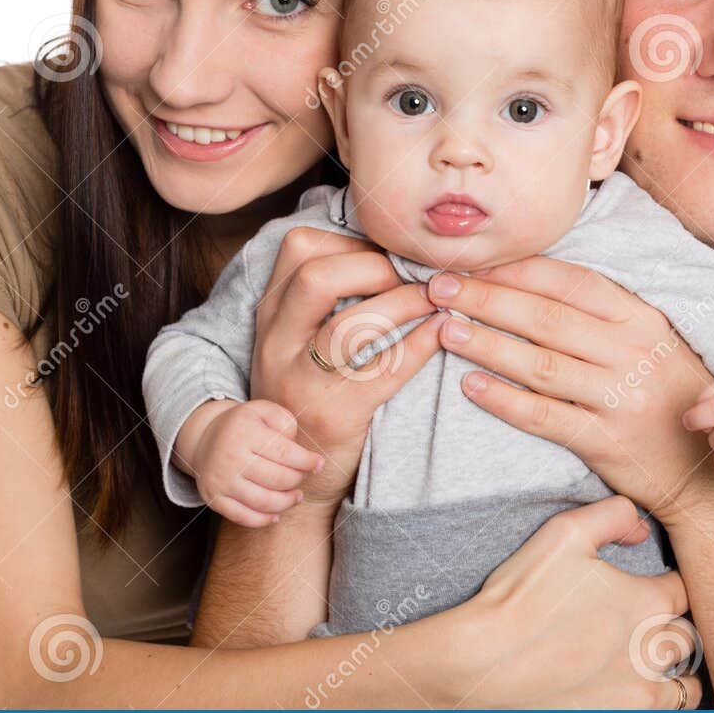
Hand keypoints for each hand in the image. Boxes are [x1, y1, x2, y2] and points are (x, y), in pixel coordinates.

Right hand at [181, 399, 325, 528]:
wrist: (205, 437)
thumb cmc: (244, 424)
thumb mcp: (263, 410)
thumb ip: (285, 422)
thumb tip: (298, 449)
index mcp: (244, 433)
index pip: (284, 453)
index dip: (306, 462)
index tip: (319, 465)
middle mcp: (229, 458)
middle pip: (277, 479)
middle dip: (297, 480)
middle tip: (303, 476)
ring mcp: (220, 480)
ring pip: (263, 502)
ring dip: (287, 502)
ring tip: (297, 496)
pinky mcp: (213, 498)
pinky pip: (243, 517)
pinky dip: (263, 520)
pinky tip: (277, 514)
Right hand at [249, 227, 445, 506]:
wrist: (292, 471)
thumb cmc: (311, 391)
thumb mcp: (298, 339)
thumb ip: (327, 297)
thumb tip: (393, 248)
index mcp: (272, 314)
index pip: (300, 248)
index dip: (351, 241)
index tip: (389, 254)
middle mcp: (278, 342)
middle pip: (316, 277)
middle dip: (374, 267)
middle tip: (413, 276)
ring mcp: (301, 380)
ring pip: (350, 325)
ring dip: (405, 303)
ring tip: (438, 300)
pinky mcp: (334, 414)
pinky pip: (382, 371)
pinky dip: (419, 345)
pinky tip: (441, 333)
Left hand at [430, 256, 713, 520]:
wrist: (701, 465)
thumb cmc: (665, 393)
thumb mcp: (649, 341)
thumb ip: (602, 313)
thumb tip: (528, 280)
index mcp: (641, 319)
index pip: (570, 282)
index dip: (517, 270)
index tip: (474, 264)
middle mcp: (632, 353)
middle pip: (546, 318)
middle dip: (486, 299)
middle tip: (440, 289)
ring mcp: (619, 398)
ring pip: (540, 364)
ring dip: (487, 345)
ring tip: (446, 330)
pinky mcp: (605, 441)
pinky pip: (544, 417)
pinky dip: (504, 400)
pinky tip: (471, 386)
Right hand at [447, 496, 702, 707]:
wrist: (483, 663)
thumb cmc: (521, 597)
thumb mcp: (564, 532)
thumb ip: (614, 516)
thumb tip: (642, 529)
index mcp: (647, 602)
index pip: (685, 590)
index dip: (670, 586)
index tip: (652, 588)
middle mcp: (653, 651)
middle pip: (689, 638)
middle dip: (673, 628)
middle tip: (647, 626)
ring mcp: (640, 694)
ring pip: (688, 687)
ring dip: (674, 674)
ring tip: (649, 666)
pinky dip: (656, 707)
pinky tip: (634, 696)